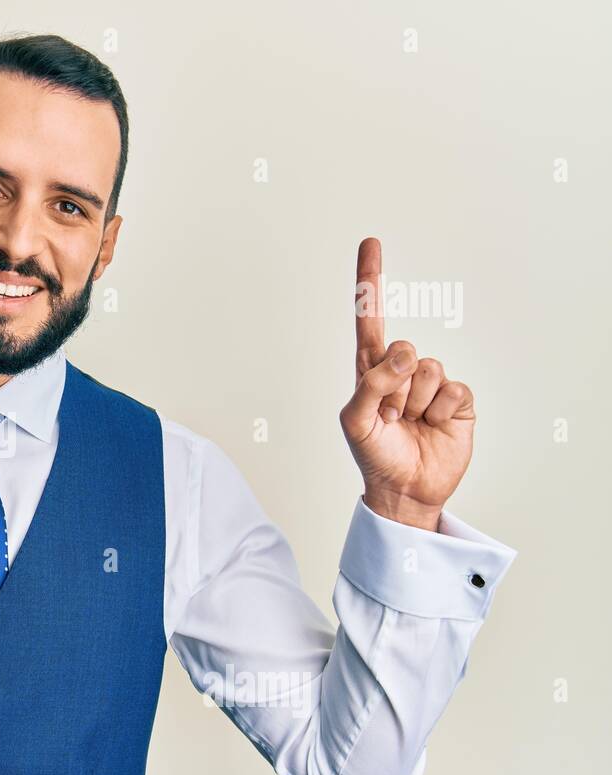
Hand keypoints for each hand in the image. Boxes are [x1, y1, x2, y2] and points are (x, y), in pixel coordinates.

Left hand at [338, 238, 474, 531]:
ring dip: (418, 404)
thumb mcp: (357, 422)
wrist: (406, 490)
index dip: (370, 281)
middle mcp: (402, 370)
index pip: (369, 319)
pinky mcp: (458, 400)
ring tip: (411, 425)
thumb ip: (372, 383)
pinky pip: (454, 390)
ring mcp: (431, 384)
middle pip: (405, 349)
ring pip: (431, 371)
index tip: (370, 243)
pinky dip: (442, 412)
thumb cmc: (374, 454)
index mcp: (370, 369)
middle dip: (396, 387)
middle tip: (392, 417)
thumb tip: (404, 353)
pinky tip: (435, 427)